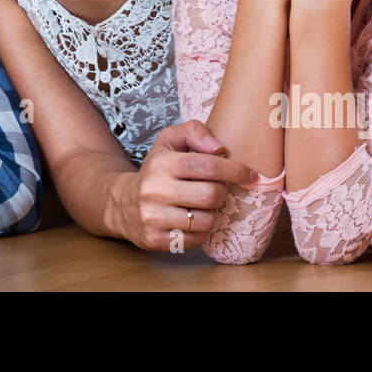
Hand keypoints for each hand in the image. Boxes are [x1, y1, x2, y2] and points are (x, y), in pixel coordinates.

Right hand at [114, 120, 256, 250]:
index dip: (234, 170)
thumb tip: (218, 148)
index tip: (250, 174)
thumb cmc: (156, 169)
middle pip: (211, 195)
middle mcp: (155, 190)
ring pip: (206, 220)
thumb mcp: (169, 140)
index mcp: (161, 163)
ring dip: (212, 213)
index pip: (207, 165)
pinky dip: (201, 231)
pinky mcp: (155, 239)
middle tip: (216, 189)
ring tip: (202, 205)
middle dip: (222, 192)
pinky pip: (196, 240)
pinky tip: (191, 220)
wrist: (122, 202)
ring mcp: (154, 217)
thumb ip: (194, 131)